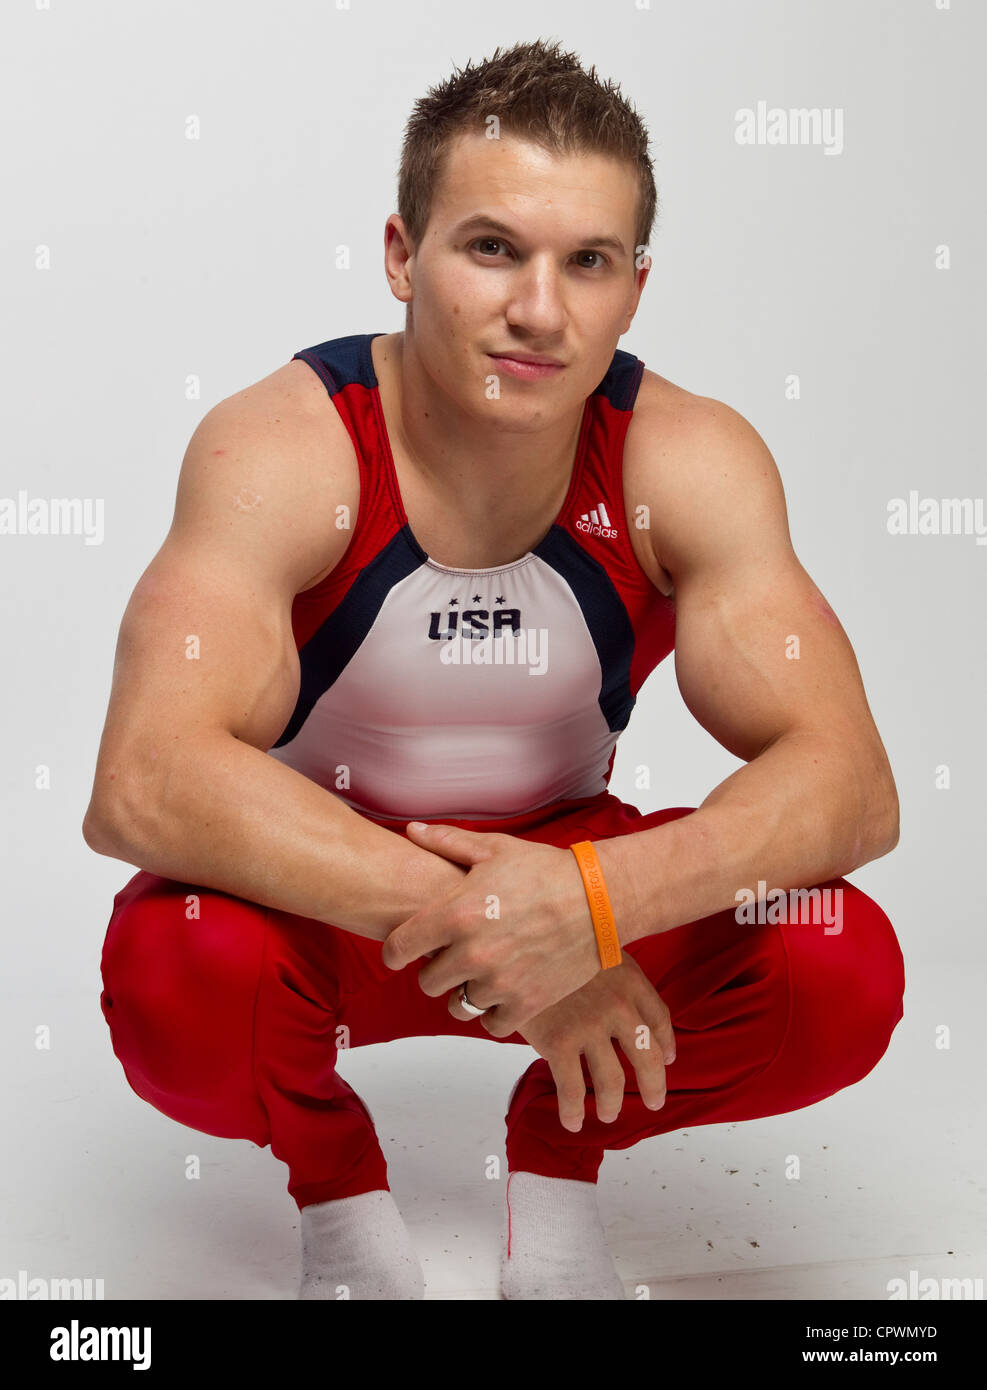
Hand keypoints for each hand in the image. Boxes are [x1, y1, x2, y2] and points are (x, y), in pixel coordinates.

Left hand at [380, 823, 603, 1036]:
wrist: (601, 899)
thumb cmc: (547, 871)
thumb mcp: (494, 849)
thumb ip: (447, 842)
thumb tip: (411, 830)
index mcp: (456, 914)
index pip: (398, 949)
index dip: (397, 950)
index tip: (406, 950)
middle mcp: (472, 952)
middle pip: (427, 983)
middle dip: (435, 970)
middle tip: (453, 957)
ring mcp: (499, 982)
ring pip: (457, 1006)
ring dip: (465, 992)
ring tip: (482, 972)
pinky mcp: (526, 1003)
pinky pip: (490, 1023)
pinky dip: (495, 1011)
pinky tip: (503, 990)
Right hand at [518, 954, 674, 1130]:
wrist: (514, 945)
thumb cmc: (553, 945)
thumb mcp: (594, 951)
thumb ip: (613, 977)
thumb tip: (625, 1009)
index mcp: (630, 980)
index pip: (659, 1019)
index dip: (665, 1044)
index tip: (667, 1059)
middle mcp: (618, 1005)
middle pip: (647, 1057)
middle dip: (653, 1086)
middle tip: (654, 1102)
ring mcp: (590, 1026)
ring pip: (612, 1081)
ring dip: (611, 1104)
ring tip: (609, 1115)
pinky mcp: (559, 1043)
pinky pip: (573, 1090)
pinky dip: (573, 1111)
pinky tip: (573, 1122)